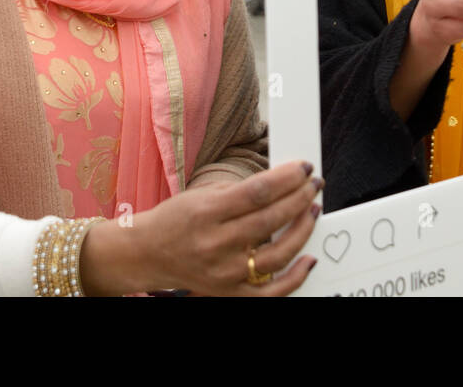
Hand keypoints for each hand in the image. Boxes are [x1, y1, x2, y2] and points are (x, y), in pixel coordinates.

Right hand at [82, 160, 320, 295]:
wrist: (149, 254)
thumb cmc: (177, 220)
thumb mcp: (202, 195)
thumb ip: (240, 192)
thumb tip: (281, 183)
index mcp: (207, 213)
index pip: (258, 193)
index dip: (287, 178)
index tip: (304, 168)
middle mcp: (216, 245)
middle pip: (271, 220)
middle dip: (300, 198)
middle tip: (314, 183)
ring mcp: (225, 273)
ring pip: (278, 254)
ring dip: (303, 230)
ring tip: (312, 210)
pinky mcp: (230, 293)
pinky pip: (272, 292)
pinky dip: (296, 277)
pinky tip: (309, 258)